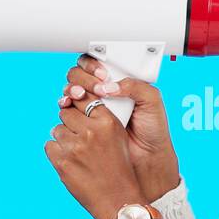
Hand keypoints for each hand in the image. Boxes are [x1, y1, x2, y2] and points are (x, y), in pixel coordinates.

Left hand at [44, 82, 147, 218]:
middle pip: (67, 113)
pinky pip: (49, 146)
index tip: (79, 113)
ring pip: (57, 129)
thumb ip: (100, 119)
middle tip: (79, 138)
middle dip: (70, 123)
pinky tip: (70, 161)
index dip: (79, 106)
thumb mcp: (118, 136)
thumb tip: (73, 101)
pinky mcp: (62, 161)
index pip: (84, 99)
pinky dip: (56, 152)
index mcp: (108, 122)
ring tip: (77, 153)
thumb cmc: (118, 167)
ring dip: (63, 139)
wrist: (117, 199)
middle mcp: (91, 131)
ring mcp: (75, 147)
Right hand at [59, 54, 180, 200]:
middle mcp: (103, 91)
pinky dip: (66, 103)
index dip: (94, 65)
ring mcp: (92, 106)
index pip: (98, 63)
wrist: (147, 156)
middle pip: (81, 73)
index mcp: (119, 82)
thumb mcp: (152, 101)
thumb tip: (109, 86)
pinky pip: (69, 108)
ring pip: (72, 88)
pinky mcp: (84, 121)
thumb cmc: (153, 128)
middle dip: (83, 77)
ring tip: (80, 96)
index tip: (102, 75)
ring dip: (72, 88)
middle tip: (95, 89)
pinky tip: (69, 104)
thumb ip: (135, 86)